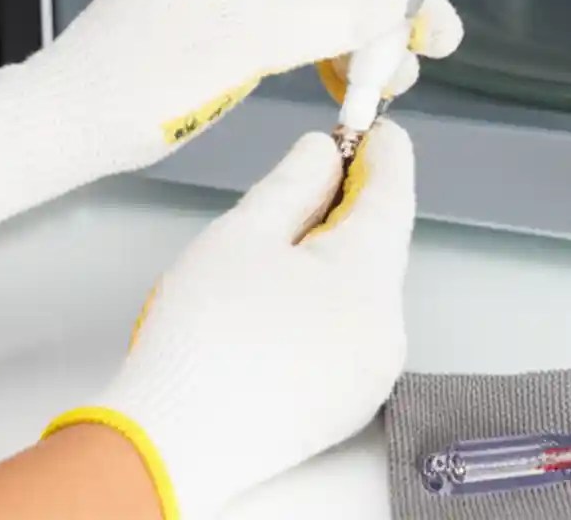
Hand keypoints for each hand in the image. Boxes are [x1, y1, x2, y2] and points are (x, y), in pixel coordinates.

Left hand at [0, 0, 473, 245]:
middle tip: (441, 32)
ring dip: (373, 32)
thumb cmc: (136, 76)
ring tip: (405, 74)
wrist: (74, 124)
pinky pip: (305, 27)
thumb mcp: (248, 40)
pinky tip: (356, 84)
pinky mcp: (234, 25)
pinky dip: (337, 53)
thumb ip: (332, 12)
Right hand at [45, 120, 414, 518]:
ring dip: (336, 259)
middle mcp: (387, 326)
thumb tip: (325, 153)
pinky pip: (352, 332)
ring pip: (364, 291)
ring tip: (275, 254)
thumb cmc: (203, 335)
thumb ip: (294, 183)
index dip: (388, 157)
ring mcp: (373, 370)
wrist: (176, 441)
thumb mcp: (244, 234)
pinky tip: (282, 305)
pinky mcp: (351, 400)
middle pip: (378, 246)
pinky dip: (329, 305)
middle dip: (349, 208)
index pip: (394, 198)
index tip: (379, 129)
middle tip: (309, 179)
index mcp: (368, 278)